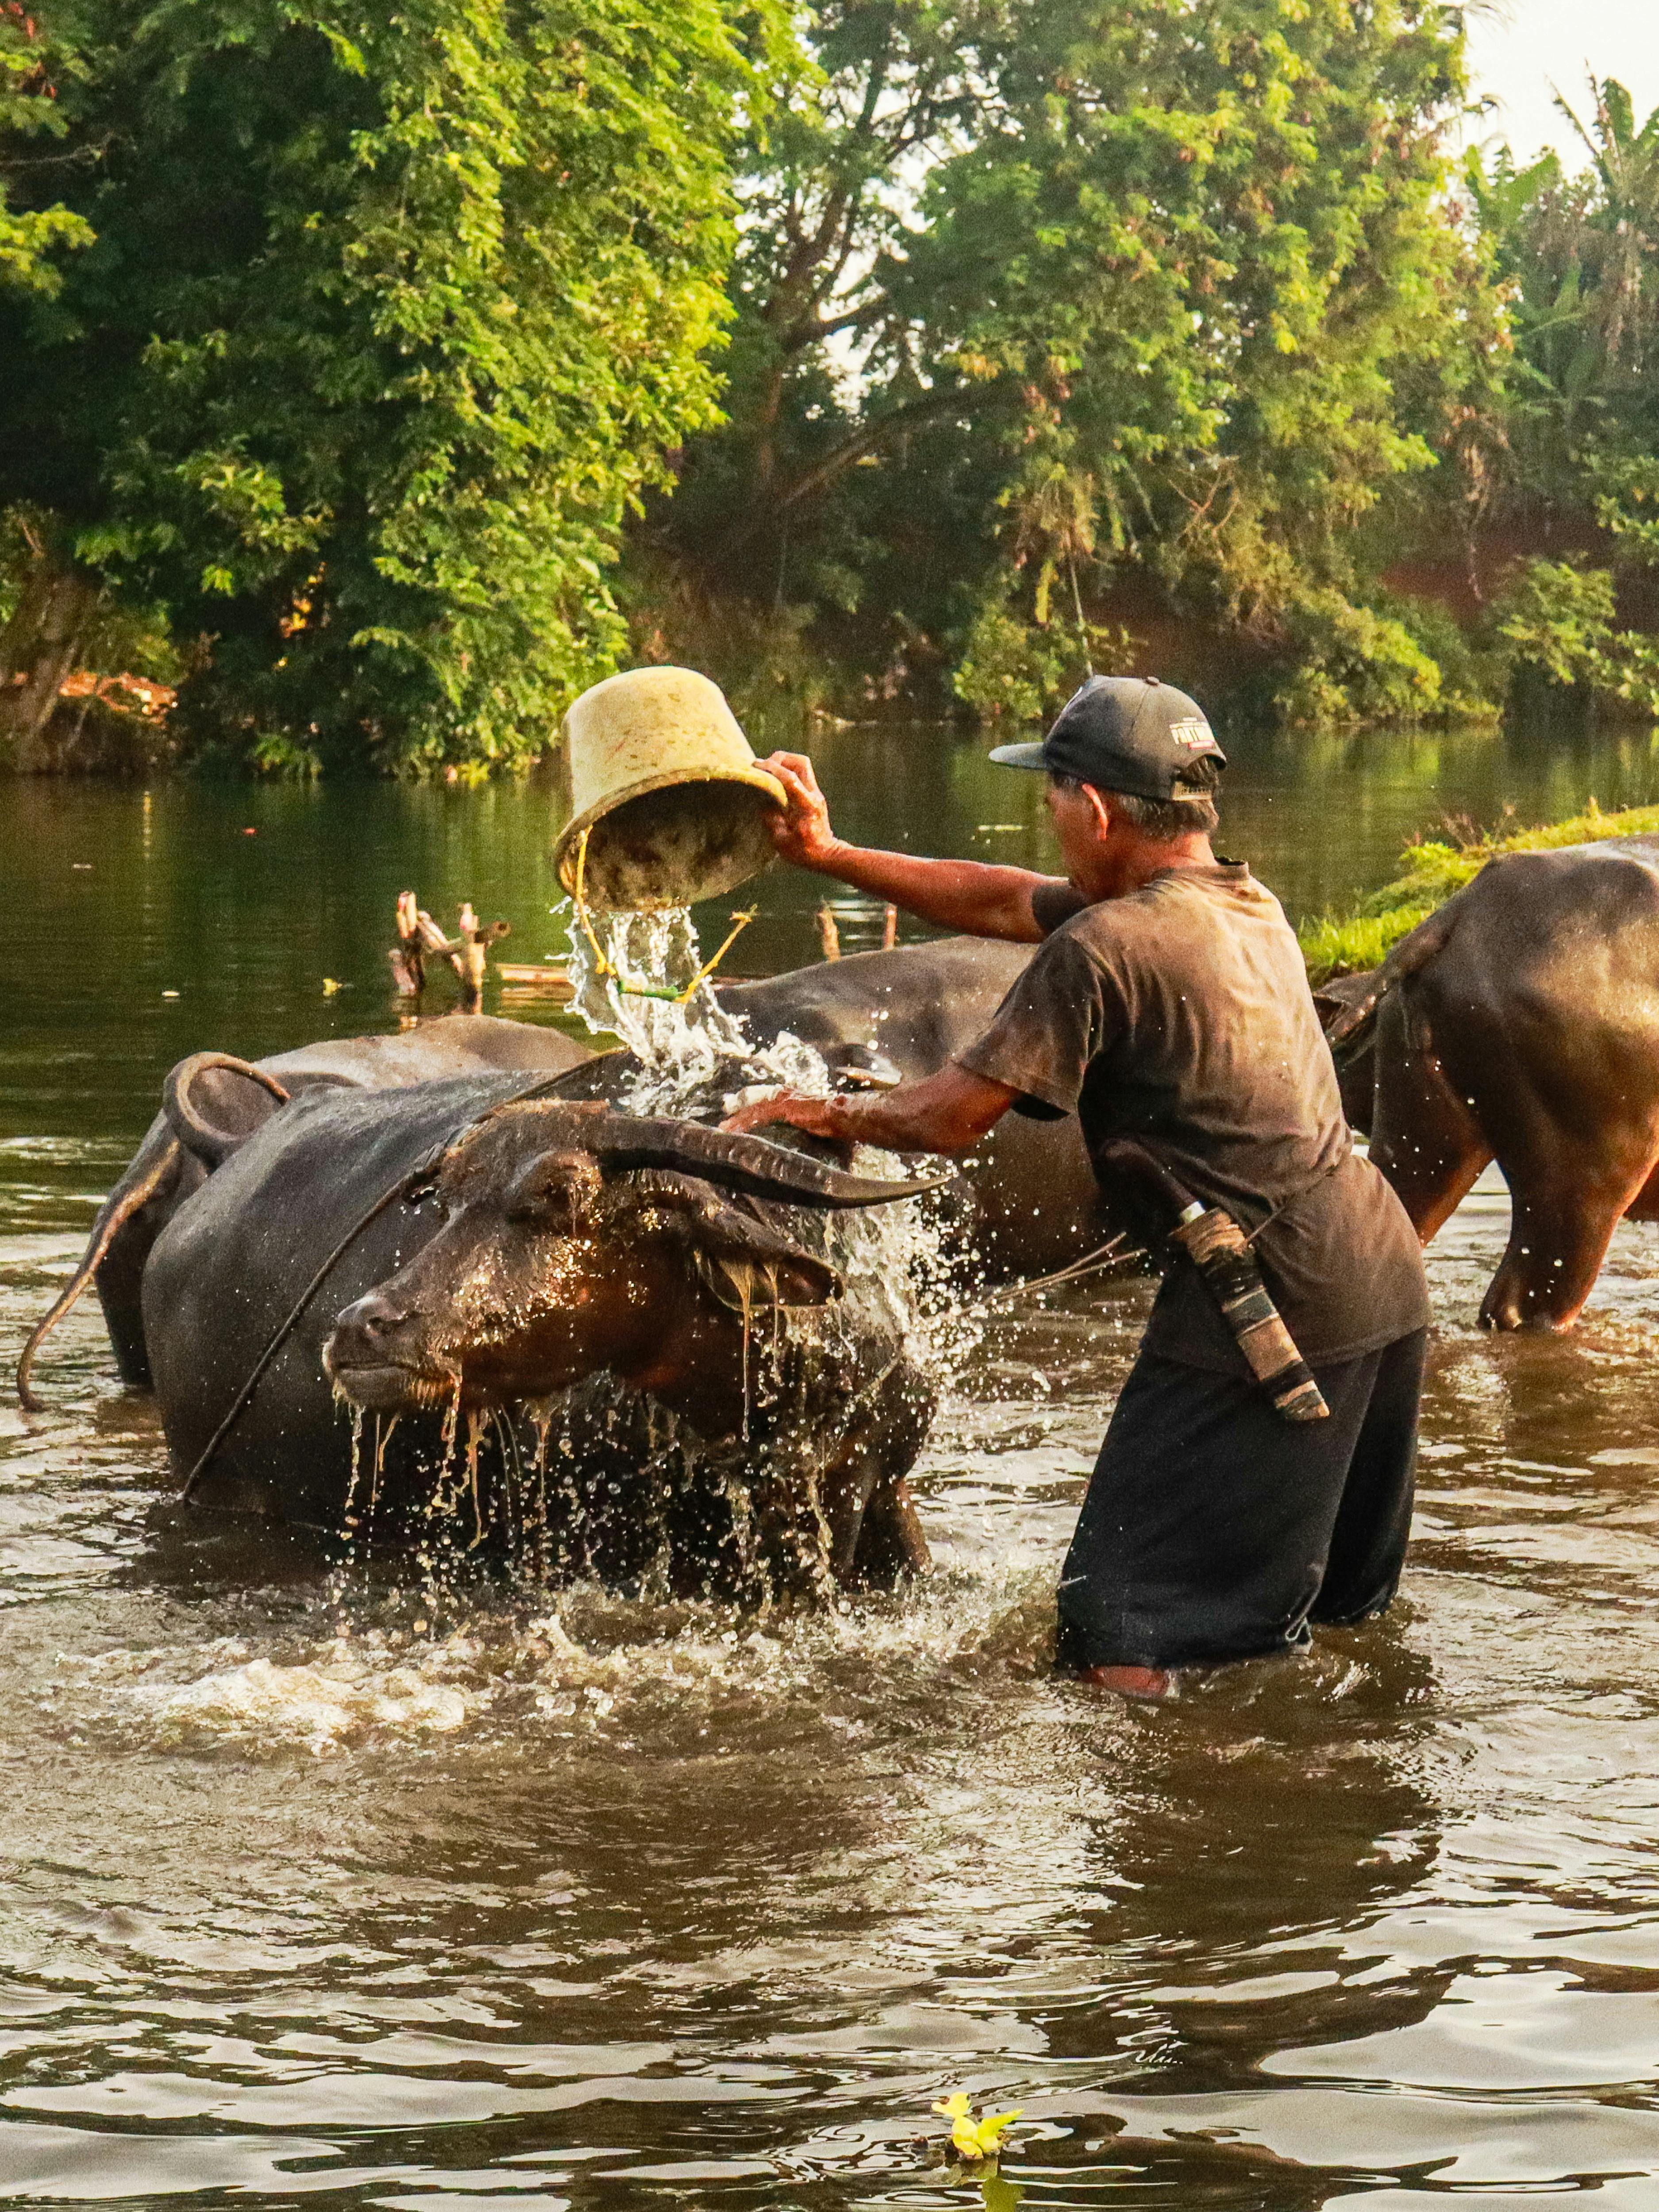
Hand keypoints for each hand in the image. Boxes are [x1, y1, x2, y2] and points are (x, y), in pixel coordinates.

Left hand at [721, 1089, 844, 1140]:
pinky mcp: (782, 1108)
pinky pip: (759, 1116)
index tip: (734, 1110)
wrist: (839, 1114)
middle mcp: (782, 1095)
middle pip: (754, 1102)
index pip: (763, 1100)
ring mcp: (782, 1101)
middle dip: (737, 1109)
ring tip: (724, 1129)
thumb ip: (798, 1123)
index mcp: (788, 1097)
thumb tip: (793, 1133)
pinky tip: (736, 1130)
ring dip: (738, 1120)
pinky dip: (747, 1123)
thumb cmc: (830, 1120)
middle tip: (723, 1119)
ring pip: (753, 1110)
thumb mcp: (809, 1121)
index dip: (748, 1105)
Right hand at [756, 752, 839, 870]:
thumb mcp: (781, 841)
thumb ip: (771, 819)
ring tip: (768, 772)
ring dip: (784, 763)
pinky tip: (775, 782)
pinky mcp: (814, 795)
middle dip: (780, 759)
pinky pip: (801, 774)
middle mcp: (814, 795)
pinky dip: (787, 772)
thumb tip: (763, 803)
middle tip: (764, 767)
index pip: (790, 778)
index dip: (771, 768)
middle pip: (801, 762)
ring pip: (802, 765)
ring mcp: (816, 793)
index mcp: (806, 805)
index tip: (755, 766)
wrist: (827, 855)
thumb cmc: (804, 852)